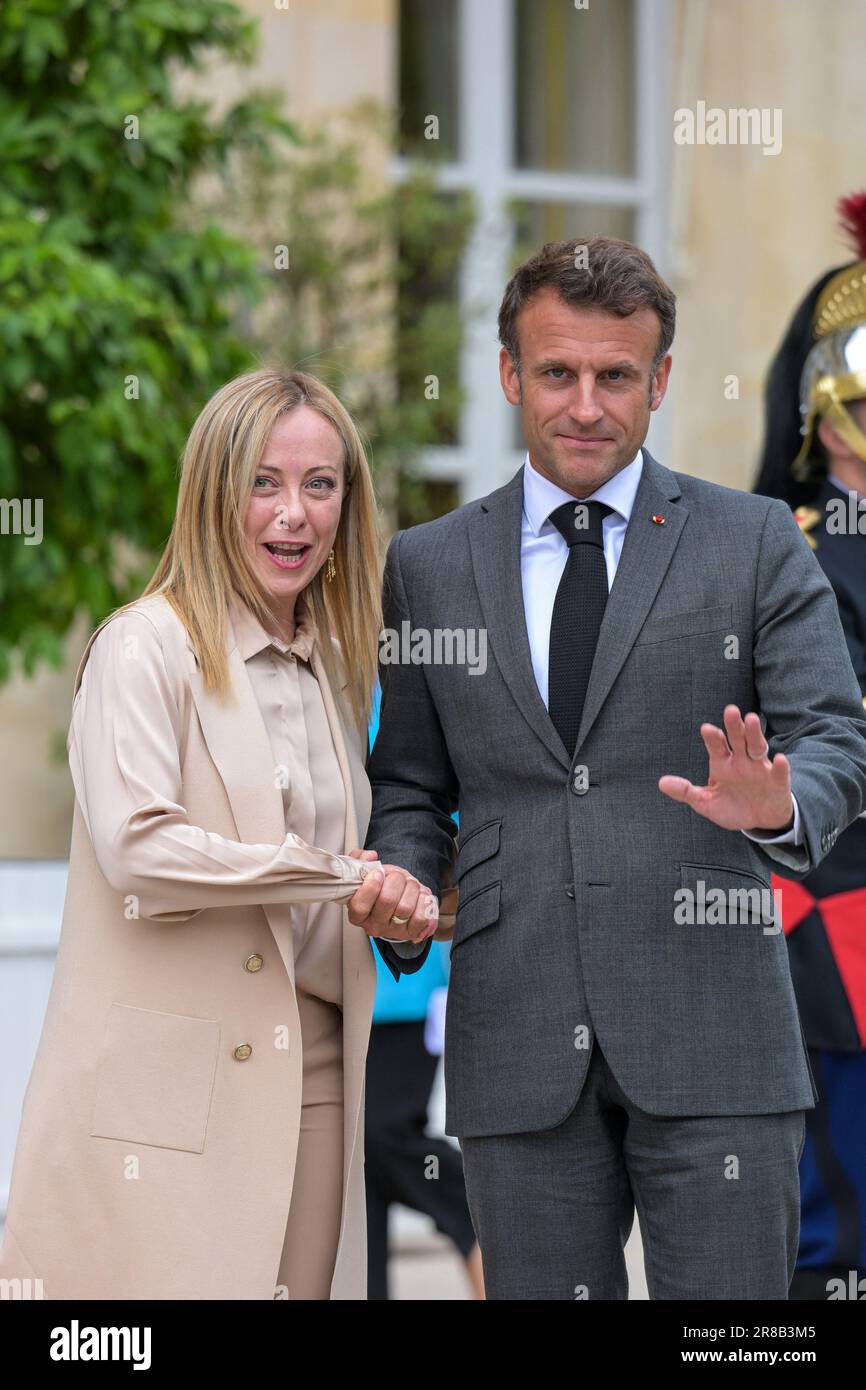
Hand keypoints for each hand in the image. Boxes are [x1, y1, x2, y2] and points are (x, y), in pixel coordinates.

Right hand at [347, 860, 438, 942]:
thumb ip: (361, 859)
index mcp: (357, 914)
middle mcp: (373, 926)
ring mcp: (393, 931)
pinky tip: (418, 896)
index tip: (377, 873)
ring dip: (411, 888)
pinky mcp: (412, 932)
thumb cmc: (381, 885)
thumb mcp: (366, 870)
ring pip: (405, 907)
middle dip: (395, 880)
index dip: (370, 887)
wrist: (399, 897)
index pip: (360, 906)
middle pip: (387, 901)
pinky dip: (423, 901)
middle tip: (396, 876)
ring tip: (409, 884)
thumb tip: (369, 856)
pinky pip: (422, 917)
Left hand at [658, 705, 793, 831]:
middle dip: (734, 726)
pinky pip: (780, 772)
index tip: (706, 729)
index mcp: (722, 763)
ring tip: (751, 719)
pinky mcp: (777, 782)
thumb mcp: (705, 802)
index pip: (716, 745)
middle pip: (737, 739)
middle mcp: (741, 760)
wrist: (760, 820)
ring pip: (757, 747)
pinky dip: (781, 766)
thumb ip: (686, 791)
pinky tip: (780, 759)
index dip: (712, 737)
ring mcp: (760, 769)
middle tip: (730, 710)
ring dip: (755, 733)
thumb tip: (661, 783)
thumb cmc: (731, 806)